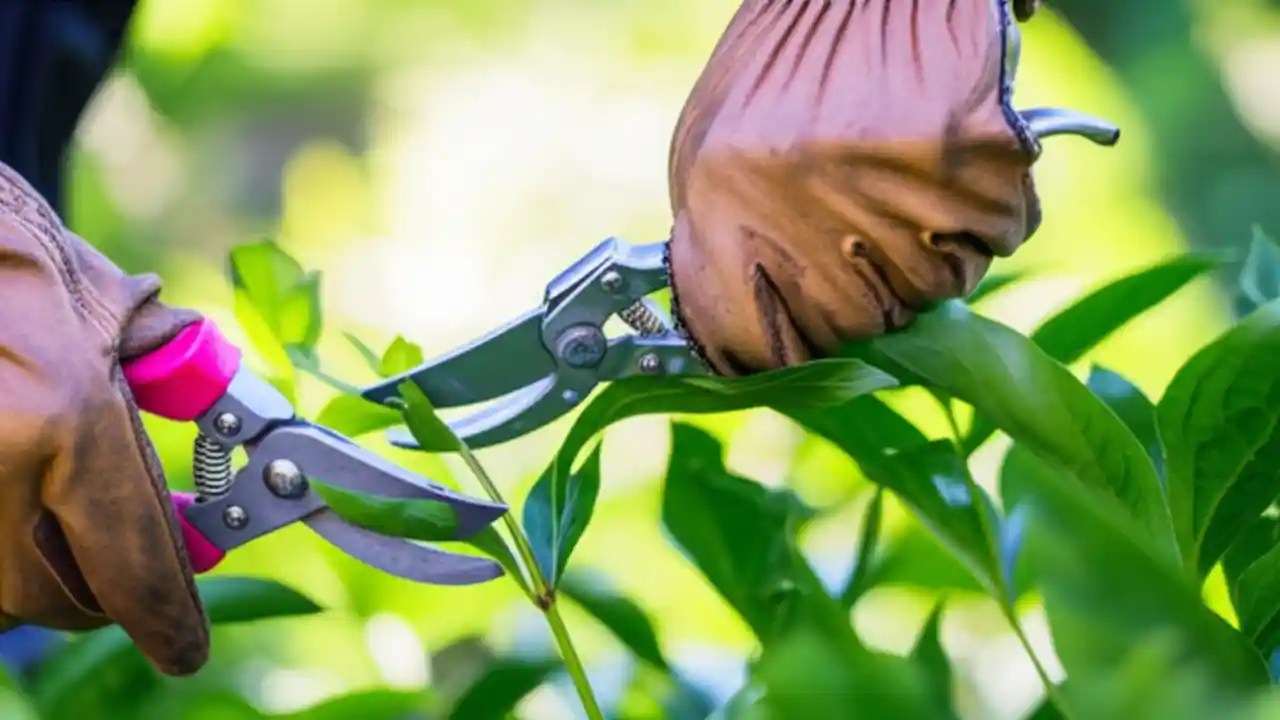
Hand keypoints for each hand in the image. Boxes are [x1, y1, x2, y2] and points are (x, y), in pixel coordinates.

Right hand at [0, 162, 208, 674]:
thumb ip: (175, 375)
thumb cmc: (11, 245)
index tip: (184, 643)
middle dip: (107, 589)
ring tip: (73, 513)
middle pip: (58, 598)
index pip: (132, 568)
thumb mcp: (111, 308)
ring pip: (1, 587)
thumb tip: (224, 416)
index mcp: (61, 424)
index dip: (167, 618)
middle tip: (142, 561)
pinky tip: (25, 485)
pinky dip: (5, 537)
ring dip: (44, 568)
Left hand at [667, 0, 1041, 375]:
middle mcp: (807, 208)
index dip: (791, 350)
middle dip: (873, 289)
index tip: (806, 337)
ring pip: (940, 284)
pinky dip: (994, 200)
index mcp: (726, 202)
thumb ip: (735, 233)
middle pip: (860, 325)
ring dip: (939, 242)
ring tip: (913, 166)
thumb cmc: (793, 45)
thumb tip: (764, 325)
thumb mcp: (722, 138)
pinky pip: (1003, 230)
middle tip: (874, 222)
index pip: (764, 347)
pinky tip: (959, 144)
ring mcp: (894, 191)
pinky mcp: (976, 163)